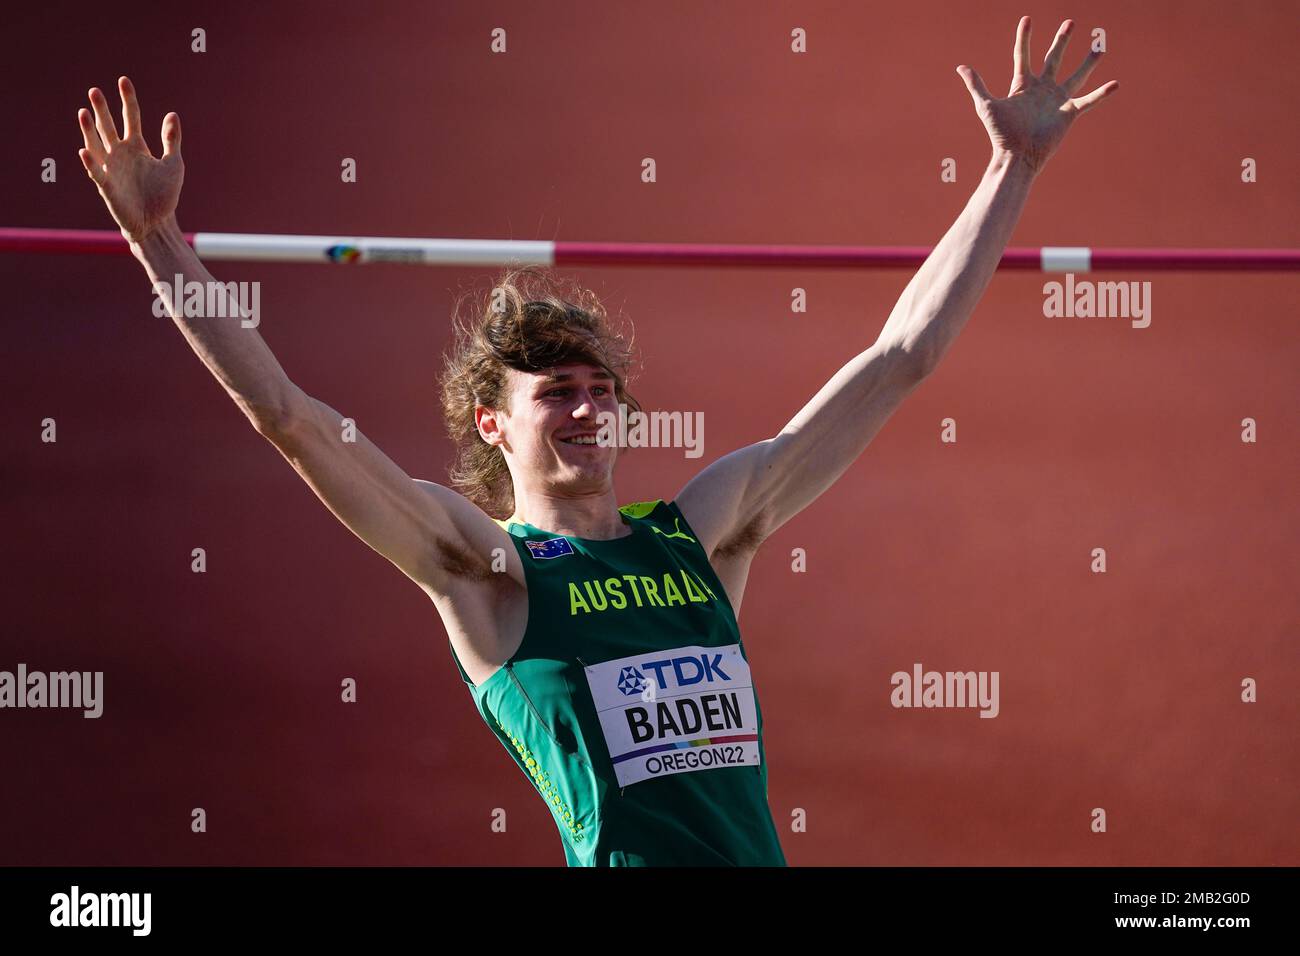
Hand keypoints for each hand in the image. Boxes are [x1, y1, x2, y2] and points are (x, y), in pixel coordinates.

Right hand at [77, 77, 183, 243]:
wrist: (158, 223)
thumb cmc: (164, 195)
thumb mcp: (174, 164)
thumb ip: (171, 140)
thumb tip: (172, 114)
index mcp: (137, 146)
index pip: (130, 117)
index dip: (127, 99)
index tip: (123, 80)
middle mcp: (120, 154)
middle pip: (108, 126)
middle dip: (102, 110)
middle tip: (95, 91)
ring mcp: (112, 168)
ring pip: (96, 144)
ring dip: (89, 130)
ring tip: (84, 112)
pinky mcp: (107, 186)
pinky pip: (96, 172)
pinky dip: (90, 162)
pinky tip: (84, 150)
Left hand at [956, 17, 1118, 174]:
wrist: (1016, 156)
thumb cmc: (1000, 134)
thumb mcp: (986, 106)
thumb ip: (976, 85)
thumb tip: (960, 67)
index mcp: (1022, 86)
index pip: (1023, 55)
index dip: (1024, 38)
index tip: (1027, 19)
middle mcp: (1041, 90)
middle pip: (1053, 59)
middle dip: (1061, 41)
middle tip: (1070, 22)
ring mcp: (1057, 100)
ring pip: (1076, 75)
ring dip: (1088, 62)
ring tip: (1100, 46)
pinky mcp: (1069, 113)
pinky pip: (1088, 100)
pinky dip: (1102, 93)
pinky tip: (1115, 84)